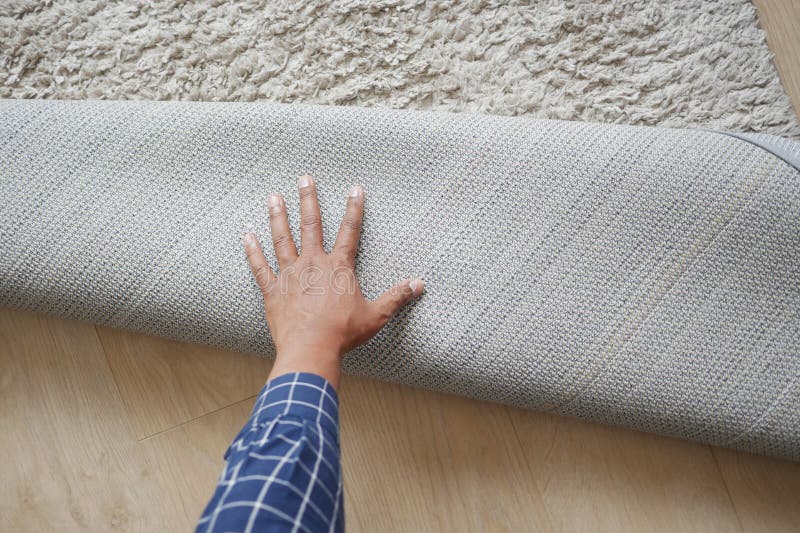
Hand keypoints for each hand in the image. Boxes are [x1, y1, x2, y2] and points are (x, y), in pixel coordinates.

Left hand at [244, 174, 423, 389]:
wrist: (311, 349)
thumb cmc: (344, 333)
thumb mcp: (376, 315)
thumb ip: (397, 296)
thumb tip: (419, 284)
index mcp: (338, 268)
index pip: (349, 231)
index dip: (353, 209)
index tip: (355, 188)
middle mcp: (313, 264)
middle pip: (311, 225)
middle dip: (309, 199)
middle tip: (304, 178)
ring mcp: (290, 275)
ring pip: (282, 239)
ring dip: (278, 217)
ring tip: (273, 197)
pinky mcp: (273, 291)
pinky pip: (260, 267)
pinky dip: (253, 251)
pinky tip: (247, 235)